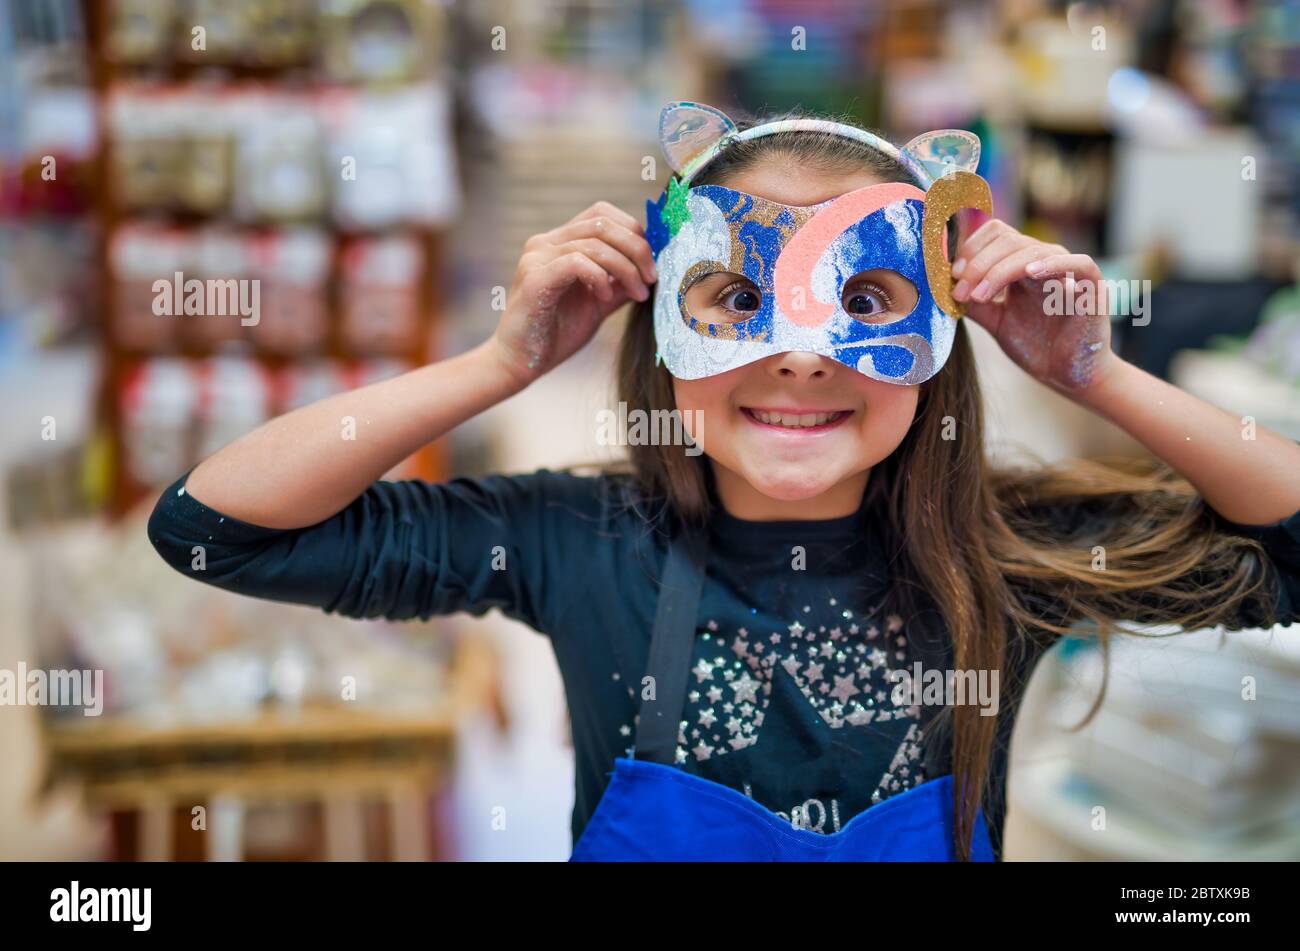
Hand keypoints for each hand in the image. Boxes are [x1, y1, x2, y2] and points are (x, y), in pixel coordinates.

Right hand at [489, 201, 656, 385]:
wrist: (521, 362)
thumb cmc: (557, 332)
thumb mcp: (600, 303)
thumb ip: (621, 283)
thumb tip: (652, 269)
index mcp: (559, 242)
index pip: (601, 214)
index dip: (632, 231)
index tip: (650, 264)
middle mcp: (545, 243)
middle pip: (601, 223)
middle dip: (636, 249)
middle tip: (651, 278)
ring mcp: (537, 257)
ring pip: (593, 242)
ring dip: (625, 268)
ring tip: (636, 293)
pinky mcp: (534, 278)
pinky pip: (576, 262)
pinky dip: (599, 277)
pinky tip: (604, 297)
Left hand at [951, 219, 1116, 393]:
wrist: (1066, 375)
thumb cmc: (1035, 346)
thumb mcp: (996, 320)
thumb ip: (974, 302)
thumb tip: (946, 285)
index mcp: (1021, 264)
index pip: (996, 234)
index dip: (972, 248)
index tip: (952, 275)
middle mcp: (1045, 261)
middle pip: (1009, 240)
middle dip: (978, 264)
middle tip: (960, 291)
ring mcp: (1069, 271)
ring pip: (1032, 251)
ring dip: (999, 271)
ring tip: (979, 296)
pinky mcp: (1092, 286)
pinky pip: (1078, 263)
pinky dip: (1053, 264)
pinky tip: (1030, 273)